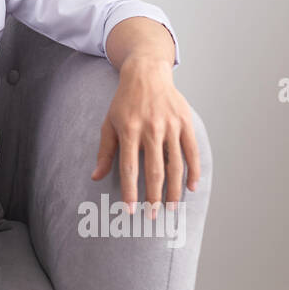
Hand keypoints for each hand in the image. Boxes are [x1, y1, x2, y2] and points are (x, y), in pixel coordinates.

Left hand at [91, 58, 200, 217]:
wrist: (147, 73)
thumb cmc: (124, 101)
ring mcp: (170, 125)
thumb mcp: (109, 123)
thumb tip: (95, 177)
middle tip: (152, 216)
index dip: (130, 191)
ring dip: (174, 190)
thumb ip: (105, 151)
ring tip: (171, 208)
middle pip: (154, 170)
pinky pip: (191, 151)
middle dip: (153, 196)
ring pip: (175, 164)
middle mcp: (151, 128)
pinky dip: (193, 171)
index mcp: (129, 129)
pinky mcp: (185, 122)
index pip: (129, 167)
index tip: (130, 210)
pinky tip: (191, 188)